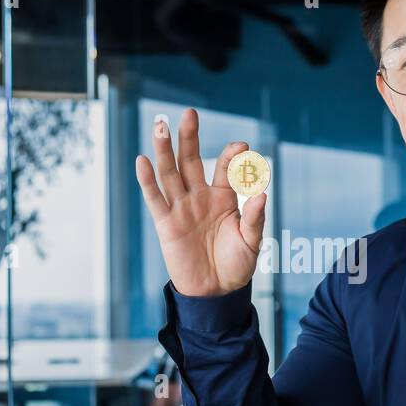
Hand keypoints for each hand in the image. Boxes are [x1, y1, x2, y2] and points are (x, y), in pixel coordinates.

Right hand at [135, 108, 265, 297]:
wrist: (215, 292)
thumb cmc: (236, 265)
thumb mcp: (251, 242)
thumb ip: (255, 218)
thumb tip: (262, 194)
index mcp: (224, 197)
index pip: (225, 168)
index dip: (232, 156)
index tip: (242, 147)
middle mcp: (200, 197)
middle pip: (191, 161)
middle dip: (190, 137)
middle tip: (189, 113)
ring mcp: (181, 208)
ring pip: (171, 173)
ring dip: (165, 150)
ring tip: (160, 126)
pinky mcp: (166, 224)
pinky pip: (155, 199)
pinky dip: (147, 181)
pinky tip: (142, 160)